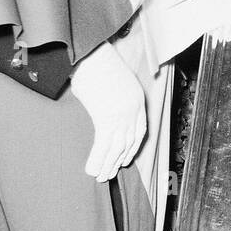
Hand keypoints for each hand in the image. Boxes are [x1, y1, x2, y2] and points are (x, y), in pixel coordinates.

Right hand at [69, 42, 146, 182]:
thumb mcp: (113, 83)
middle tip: (109, 173)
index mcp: (137, 100)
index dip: (132, 148)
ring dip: (107, 164)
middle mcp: (134, 109)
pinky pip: (103, 144)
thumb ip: (113, 100)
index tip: (125, 159)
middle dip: (119, 159)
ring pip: (117, 147)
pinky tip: (90, 169)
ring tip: (99, 176)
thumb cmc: (96, 65)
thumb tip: (103, 112)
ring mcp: (123, 114)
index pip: (139, 131)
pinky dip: (97, 158)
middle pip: (129, 142)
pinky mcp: (108, 117)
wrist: (91, 54)